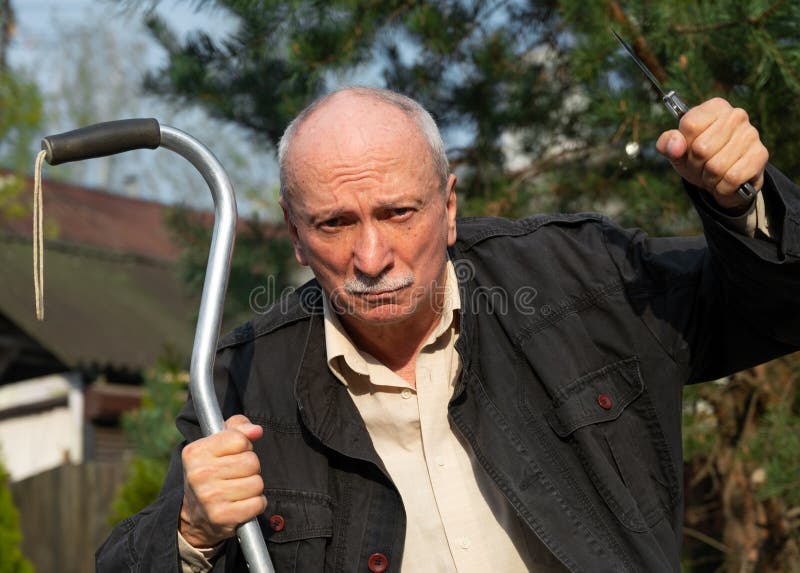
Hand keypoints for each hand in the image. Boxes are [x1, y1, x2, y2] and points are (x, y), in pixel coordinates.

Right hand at [179, 415, 266, 547]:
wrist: (196, 514)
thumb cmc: (213, 470)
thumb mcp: (218, 443)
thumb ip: (239, 427)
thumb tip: (256, 431)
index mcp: (196, 452)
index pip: (240, 440)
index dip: (243, 446)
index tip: (233, 455)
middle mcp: (199, 474)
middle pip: (251, 462)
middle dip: (250, 468)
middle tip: (235, 475)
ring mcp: (209, 497)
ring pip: (257, 483)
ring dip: (253, 487)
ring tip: (238, 490)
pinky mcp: (222, 516)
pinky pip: (258, 503)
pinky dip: (256, 504)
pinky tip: (242, 504)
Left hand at [656, 97, 768, 211]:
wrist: (725, 181)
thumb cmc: (698, 159)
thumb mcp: (677, 151)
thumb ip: (667, 144)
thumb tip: (675, 146)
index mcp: (714, 107)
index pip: (689, 125)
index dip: (683, 146)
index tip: (688, 150)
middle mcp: (736, 115)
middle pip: (701, 148)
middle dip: (695, 165)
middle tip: (701, 166)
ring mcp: (751, 134)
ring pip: (716, 166)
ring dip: (709, 178)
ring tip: (713, 174)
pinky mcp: (761, 155)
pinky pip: (732, 178)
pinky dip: (723, 187)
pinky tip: (726, 182)